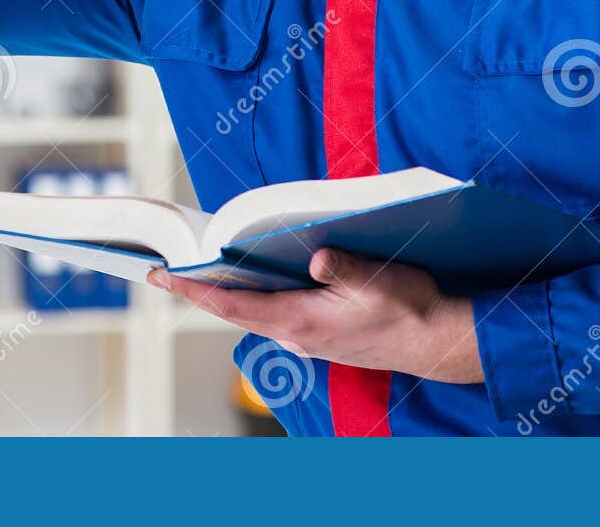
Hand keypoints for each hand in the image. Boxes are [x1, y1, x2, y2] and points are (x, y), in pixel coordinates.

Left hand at [149, 248, 483, 383]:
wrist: (437, 342)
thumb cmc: (410, 309)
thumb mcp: (380, 281)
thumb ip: (345, 268)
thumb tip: (317, 258)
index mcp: (301, 321)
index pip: (232, 306)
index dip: (193, 290)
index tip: (162, 276)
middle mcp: (296, 334)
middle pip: (233, 310)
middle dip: (197, 289)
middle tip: (163, 268)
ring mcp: (306, 337)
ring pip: (253, 313)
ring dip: (225, 293)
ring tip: (197, 267)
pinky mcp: (318, 334)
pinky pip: (274, 314)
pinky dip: (253, 297)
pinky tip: (253, 278)